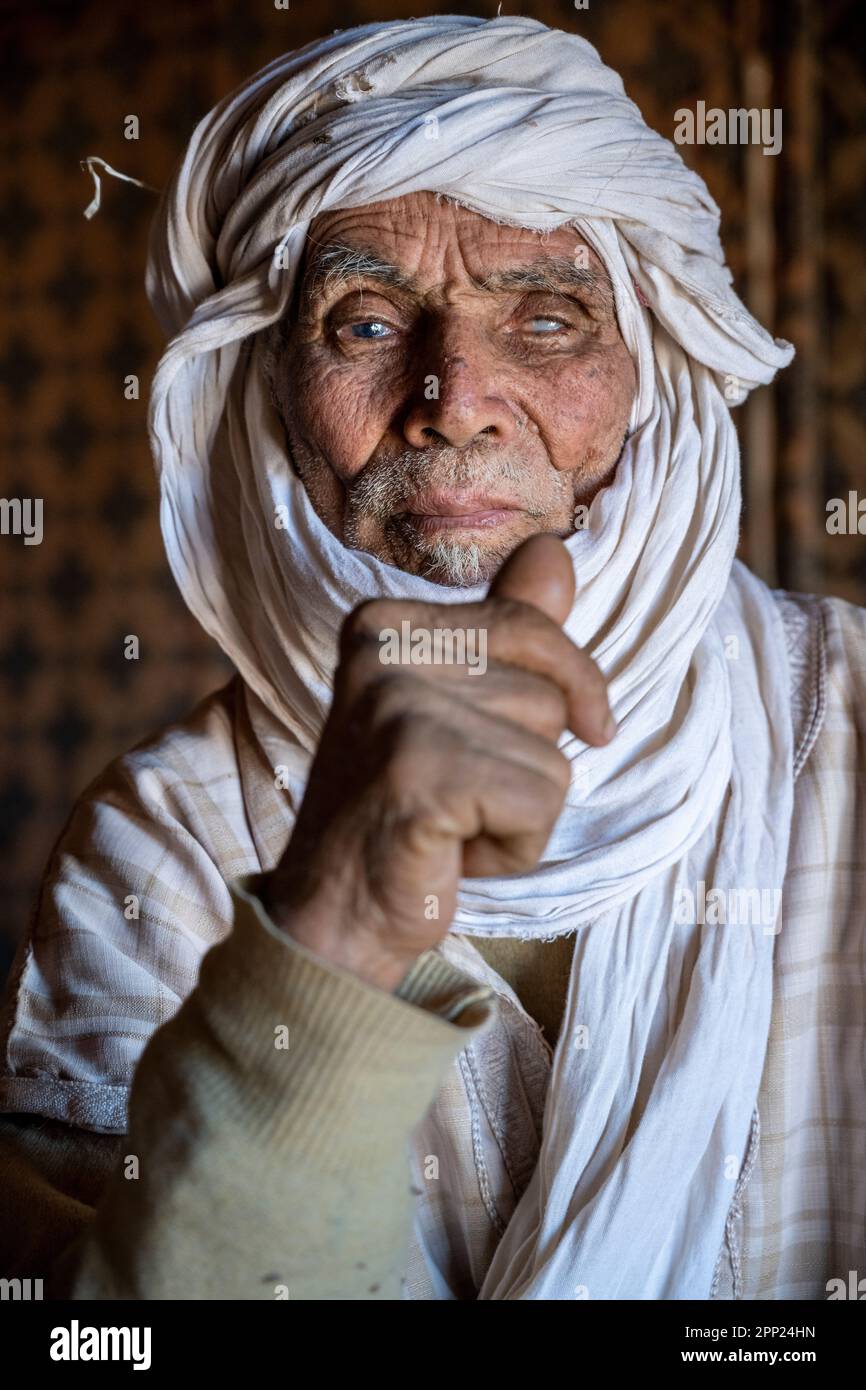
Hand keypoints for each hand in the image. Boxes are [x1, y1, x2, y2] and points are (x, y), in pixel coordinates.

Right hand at [257, 534, 612, 989]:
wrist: (334, 915)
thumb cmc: (405, 811)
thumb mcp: (456, 708)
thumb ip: (507, 630)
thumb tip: (557, 552)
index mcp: (384, 623)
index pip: (530, 626)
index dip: (566, 692)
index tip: (540, 740)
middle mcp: (384, 651)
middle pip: (548, 695)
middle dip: (527, 763)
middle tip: (454, 795)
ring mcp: (398, 707)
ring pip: (553, 753)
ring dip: (521, 811)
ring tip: (450, 824)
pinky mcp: (421, 768)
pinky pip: (541, 800)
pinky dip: (515, 847)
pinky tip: (452, 853)